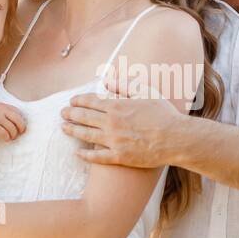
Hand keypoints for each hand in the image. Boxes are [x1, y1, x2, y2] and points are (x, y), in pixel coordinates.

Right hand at [0, 101, 26, 140]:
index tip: (20, 124)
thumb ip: (2, 110)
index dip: (21, 119)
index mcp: (2, 106)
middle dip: (21, 128)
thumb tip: (12, 118)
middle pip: (18, 120)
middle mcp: (2, 111)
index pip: (17, 112)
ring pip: (12, 129)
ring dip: (13, 135)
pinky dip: (7, 137)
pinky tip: (6, 139)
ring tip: (11, 137)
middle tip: (20, 132)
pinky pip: (5, 134)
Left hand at [60, 70, 178, 167]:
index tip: (71, 101)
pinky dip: (86, 155)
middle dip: (70, 114)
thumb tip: (107, 80)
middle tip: (62, 113)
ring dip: (73, 131)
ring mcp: (114, 141)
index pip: (90, 101)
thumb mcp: (145, 92)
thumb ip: (123, 86)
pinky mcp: (119, 157)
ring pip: (86, 136)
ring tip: (63, 128)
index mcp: (117, 106)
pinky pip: (98, 157)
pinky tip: (78, 154)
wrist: (176, 138)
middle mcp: (111, 123)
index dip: (78, 101)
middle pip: (84, 117)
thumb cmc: (163, 114)